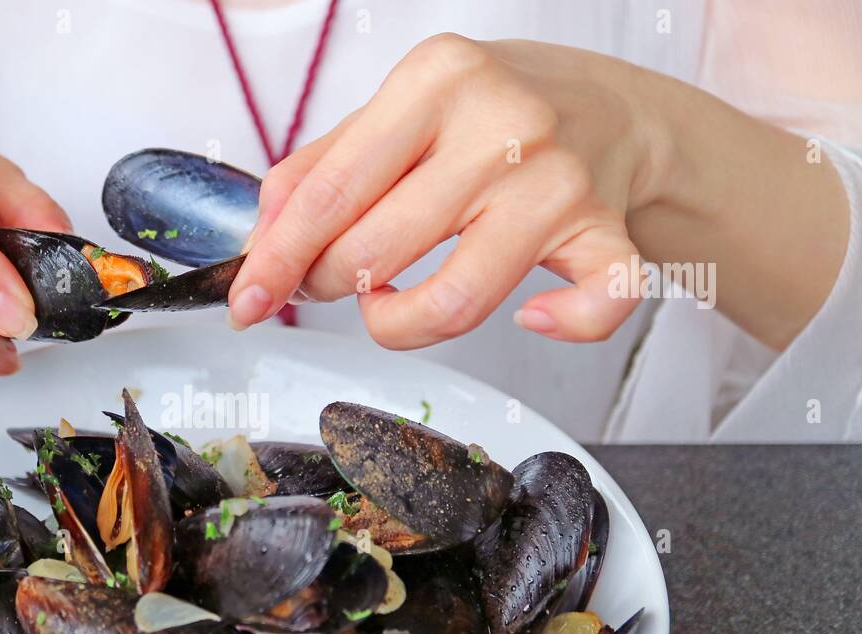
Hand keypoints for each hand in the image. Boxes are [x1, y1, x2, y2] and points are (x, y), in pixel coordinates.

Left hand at [228, 35, 671, 345]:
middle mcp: (502, 126)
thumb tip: (261, 241)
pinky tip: (529, 314)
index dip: (277, 260)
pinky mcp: (608, 231)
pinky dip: (559, 326)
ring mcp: (559, 182)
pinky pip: (595, 307)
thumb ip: (320, 169)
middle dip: (332, 284)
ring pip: (456, 301)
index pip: (330, 192)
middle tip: (334, 279)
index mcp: (437, 81)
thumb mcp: (398, 111)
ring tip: (392, 303)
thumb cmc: (490, 115)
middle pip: (377, 252)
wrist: (613, 107)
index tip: (248, 302)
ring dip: (400, 325)